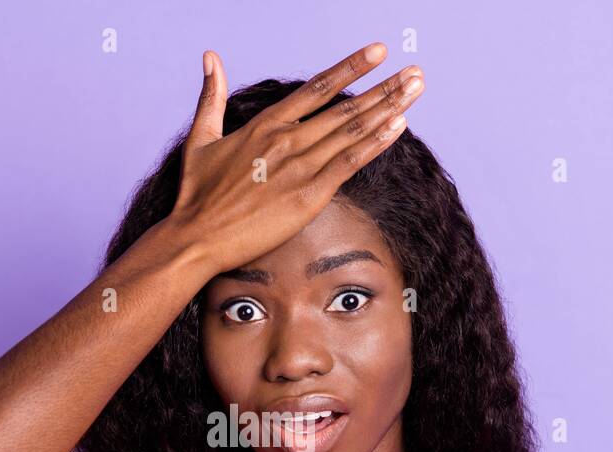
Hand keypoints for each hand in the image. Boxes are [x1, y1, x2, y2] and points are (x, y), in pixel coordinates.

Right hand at [168, 43, 423, 275]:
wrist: (196, 238)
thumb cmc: (195, 195)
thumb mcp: (200, 138)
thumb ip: (211, 96)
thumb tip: (211, 58)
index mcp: (265, 125)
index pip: (317, 88)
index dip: (351, 68)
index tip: (377, 52)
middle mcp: (287, 139)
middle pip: (346, 108)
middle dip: (385, 88)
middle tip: (416, 72)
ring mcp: (299, 167)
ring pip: (353, 131)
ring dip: (389, 108)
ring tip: (417, 88)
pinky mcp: (307, 196)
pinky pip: (350, 164)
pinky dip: (376, 144)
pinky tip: (399, 127)